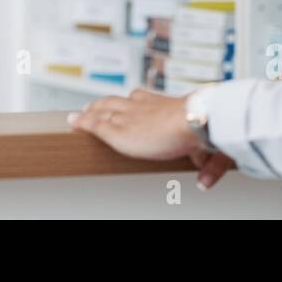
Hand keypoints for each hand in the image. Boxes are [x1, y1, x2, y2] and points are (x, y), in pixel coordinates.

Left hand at [68, 88, 235, 187]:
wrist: (194, 123)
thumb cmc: (202, 130)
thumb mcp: (204, 145)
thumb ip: (207, 165)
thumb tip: (206, 183)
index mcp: (161, 104)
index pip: (140, 98)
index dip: (131, 100)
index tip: (129, 101)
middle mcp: (141, 106)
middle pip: (116, 102)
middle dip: (105, 103)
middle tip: (96, 105)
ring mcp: (127, 117)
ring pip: (102, 110)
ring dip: (91, 111)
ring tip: (82, 115)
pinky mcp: (116, 130)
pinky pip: (94, 123)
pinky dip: (82, 122)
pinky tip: (74, 121)